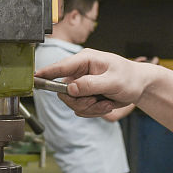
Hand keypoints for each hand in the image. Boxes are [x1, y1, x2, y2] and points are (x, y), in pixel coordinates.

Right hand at [35, 49, 153, 118]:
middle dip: (80, 102)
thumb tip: (70, 88)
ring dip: (90, 108)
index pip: (60, 67)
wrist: (138, 86)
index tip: (33, 78)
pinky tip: (105, 104)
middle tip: (97, 102)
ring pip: (72, 104)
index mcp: (85, 60)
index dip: (46, 73)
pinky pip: (80, 110)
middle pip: (63, 92)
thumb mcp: (113, 81)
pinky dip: (93, 112)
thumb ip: (91, 84)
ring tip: (106, 103)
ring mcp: (80, 84)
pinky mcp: (84, 95)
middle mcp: (79, 71)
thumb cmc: (129, 77)